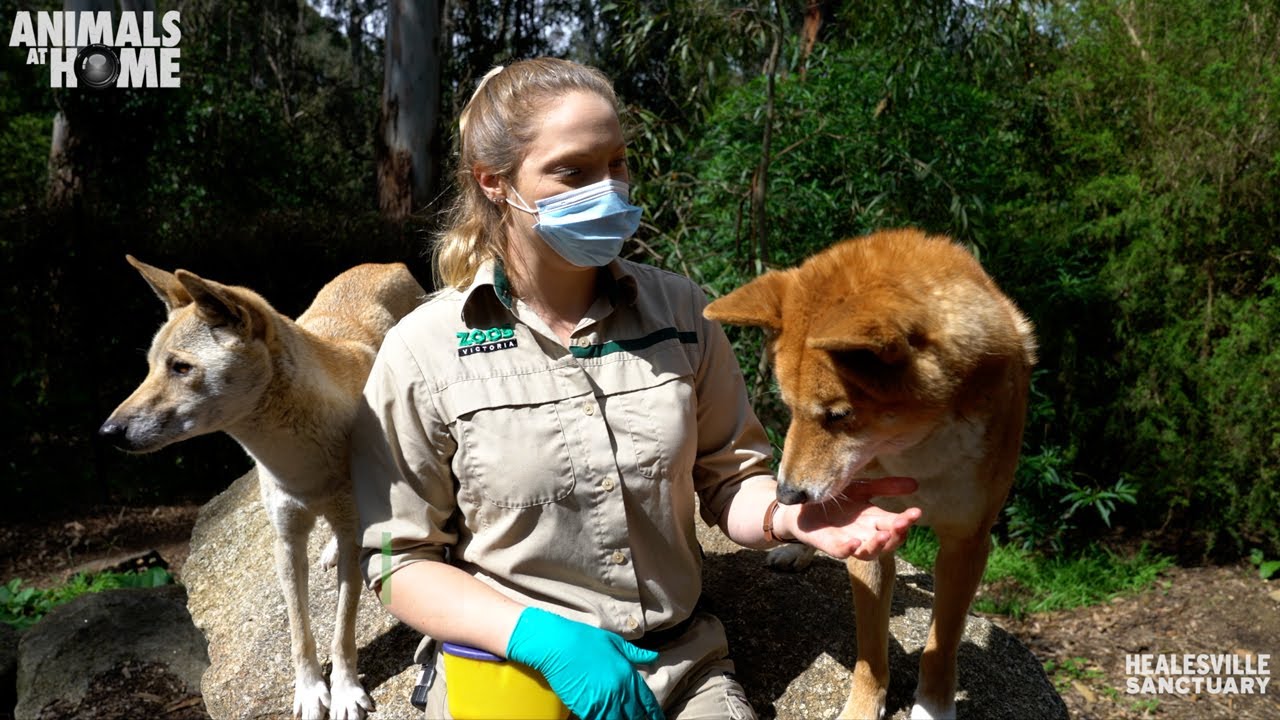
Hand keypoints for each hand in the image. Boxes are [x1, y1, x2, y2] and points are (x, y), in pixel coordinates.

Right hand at [505, 607, 664, 719]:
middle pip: (635, 715)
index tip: (658, 719)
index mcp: (628, 674)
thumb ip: (635, 653)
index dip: (654, 713)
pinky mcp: (586, 708)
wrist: (559, 645)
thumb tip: (653, 656)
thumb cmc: (585, 639)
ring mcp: (604, 701)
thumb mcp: (615, 642)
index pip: (647, 700)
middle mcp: (620, 691)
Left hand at [786, 477, 921, 560]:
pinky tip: (855, 543)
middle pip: (887, 541)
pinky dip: (849, 549)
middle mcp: (865, 533)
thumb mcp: (862, 488)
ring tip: (884, 535)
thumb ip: (885, 487)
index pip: (896, 523)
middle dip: (897, 534)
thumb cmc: (835, 499)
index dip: (907, 520)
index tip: (917, 512)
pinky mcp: (829, 545)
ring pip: (868, 552)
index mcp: (874, 520)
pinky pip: (841, 552)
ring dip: (877, 545)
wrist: (802, 505)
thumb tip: (916, 484)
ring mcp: (848, 541)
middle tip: (902, 523)